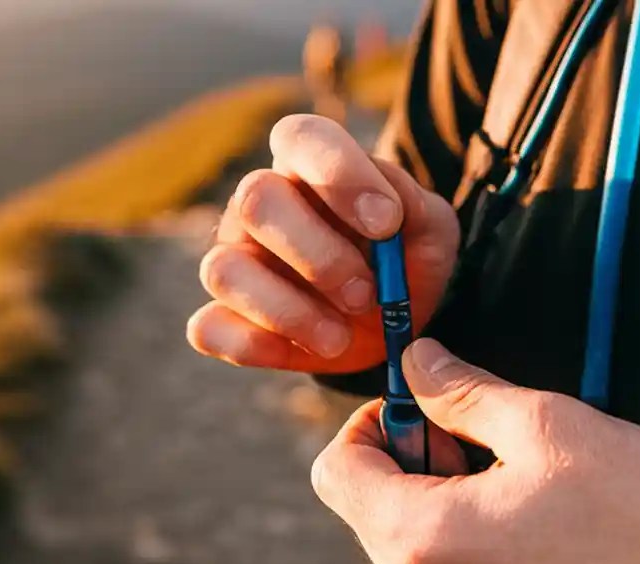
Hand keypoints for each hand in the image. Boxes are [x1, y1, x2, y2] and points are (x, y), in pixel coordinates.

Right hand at [186, 114, 459, 373]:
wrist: (394, 318)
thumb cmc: (404, 257)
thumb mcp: (429, 227)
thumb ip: (413, 206)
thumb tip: (386, 209)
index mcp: (307, 164)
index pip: (300, 137)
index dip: (340, 173)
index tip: (387, 223)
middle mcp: (258, 203)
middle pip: (255, 199)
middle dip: (319, 255)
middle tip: (367, 293)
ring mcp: (232, 259)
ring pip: (224, 270)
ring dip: (290, 311)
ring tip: (341, 337)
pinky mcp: (222, 318)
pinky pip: (210, 329)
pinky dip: (255, 345)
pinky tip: (306, 351)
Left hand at [313, 339, 639, 563]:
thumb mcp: (554, 426)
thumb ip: (465, 391)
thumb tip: (419, 361)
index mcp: (425, 543)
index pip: (335, 472)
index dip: (371, 421)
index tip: (429, 400)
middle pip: (370, 510)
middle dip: (412, 456)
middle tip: (486, 427)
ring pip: (414, 545)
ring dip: (445, 495)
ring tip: (525, 473)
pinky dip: (474, 538)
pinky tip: (544, 519)